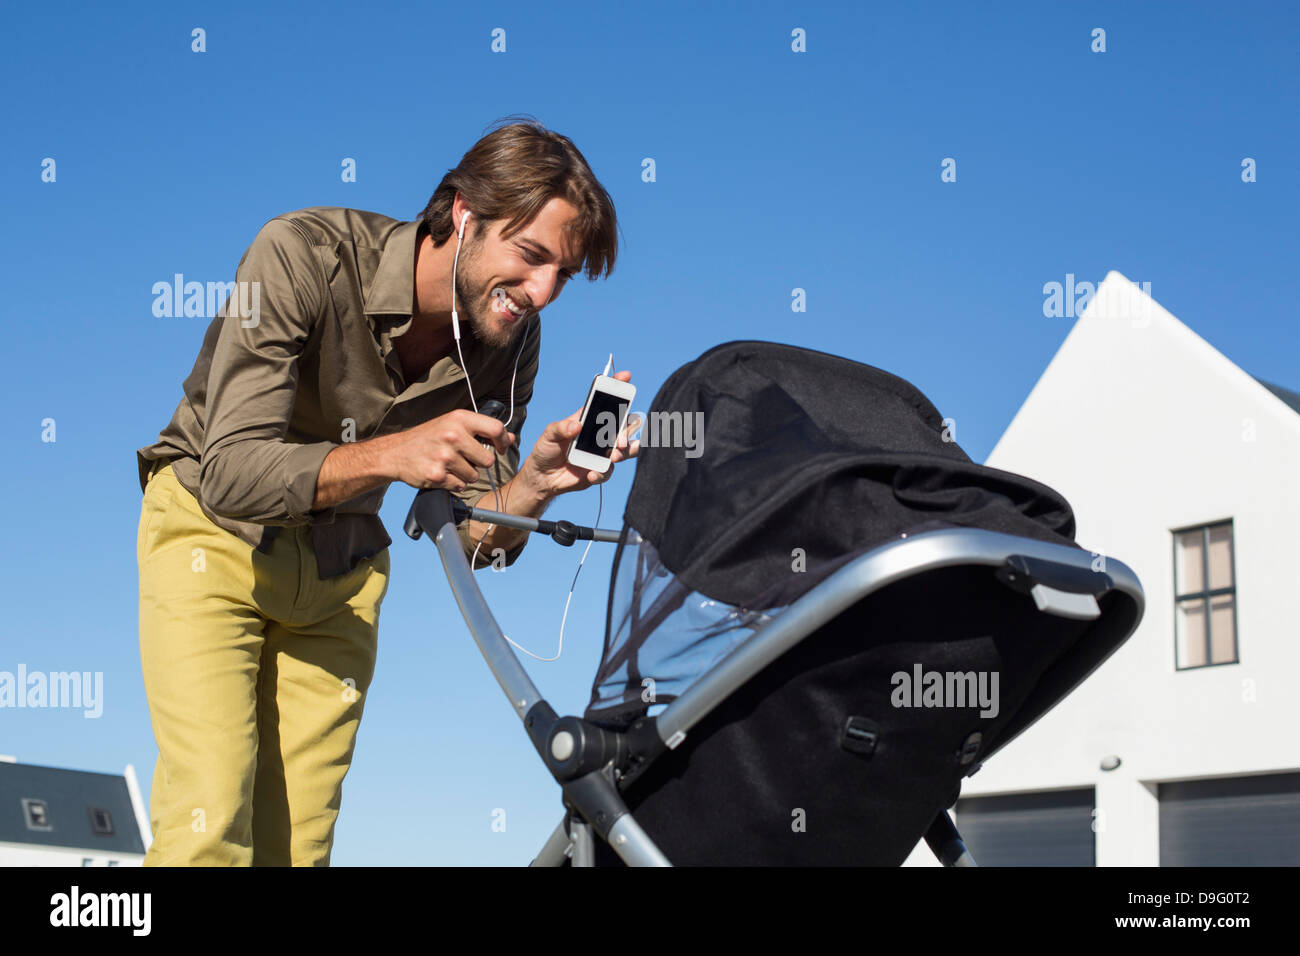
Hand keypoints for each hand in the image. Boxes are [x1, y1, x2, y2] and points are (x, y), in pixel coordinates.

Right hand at [389, 408, 514, 492]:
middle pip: (488, 460)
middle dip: (479, 464)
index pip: (496, 429)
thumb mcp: (454, 425)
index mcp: (459, 419)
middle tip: (463, 458)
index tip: (501, 448)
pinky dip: (453, 484)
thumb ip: (481, 430)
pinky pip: (460, 486)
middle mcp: (453, 435)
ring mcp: (444, 456)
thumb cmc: (429, 437)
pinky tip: (441, 473)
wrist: (396, 452)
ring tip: (449, 465)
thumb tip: (509, 437)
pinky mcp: (437, 475)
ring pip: (474, 476)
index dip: (503, 441)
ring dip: (465, 475)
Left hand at [519, 370, 641, 497]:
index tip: (625, 377)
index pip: (605, 401)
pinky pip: (609, 471)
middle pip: (624, 425)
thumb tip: (576, 426)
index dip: (617, 387)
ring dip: (623, 452)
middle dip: (628, 430)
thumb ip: (560, 428)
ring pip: (625, 449)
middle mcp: (599, 434)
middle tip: (621, 440)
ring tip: (614, 456)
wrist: (543, 477)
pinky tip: (590, 474)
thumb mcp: (548, 434)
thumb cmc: (546, 450)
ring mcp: (602, 452)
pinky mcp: (600, 469)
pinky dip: (602, 472)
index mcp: (588, 419)